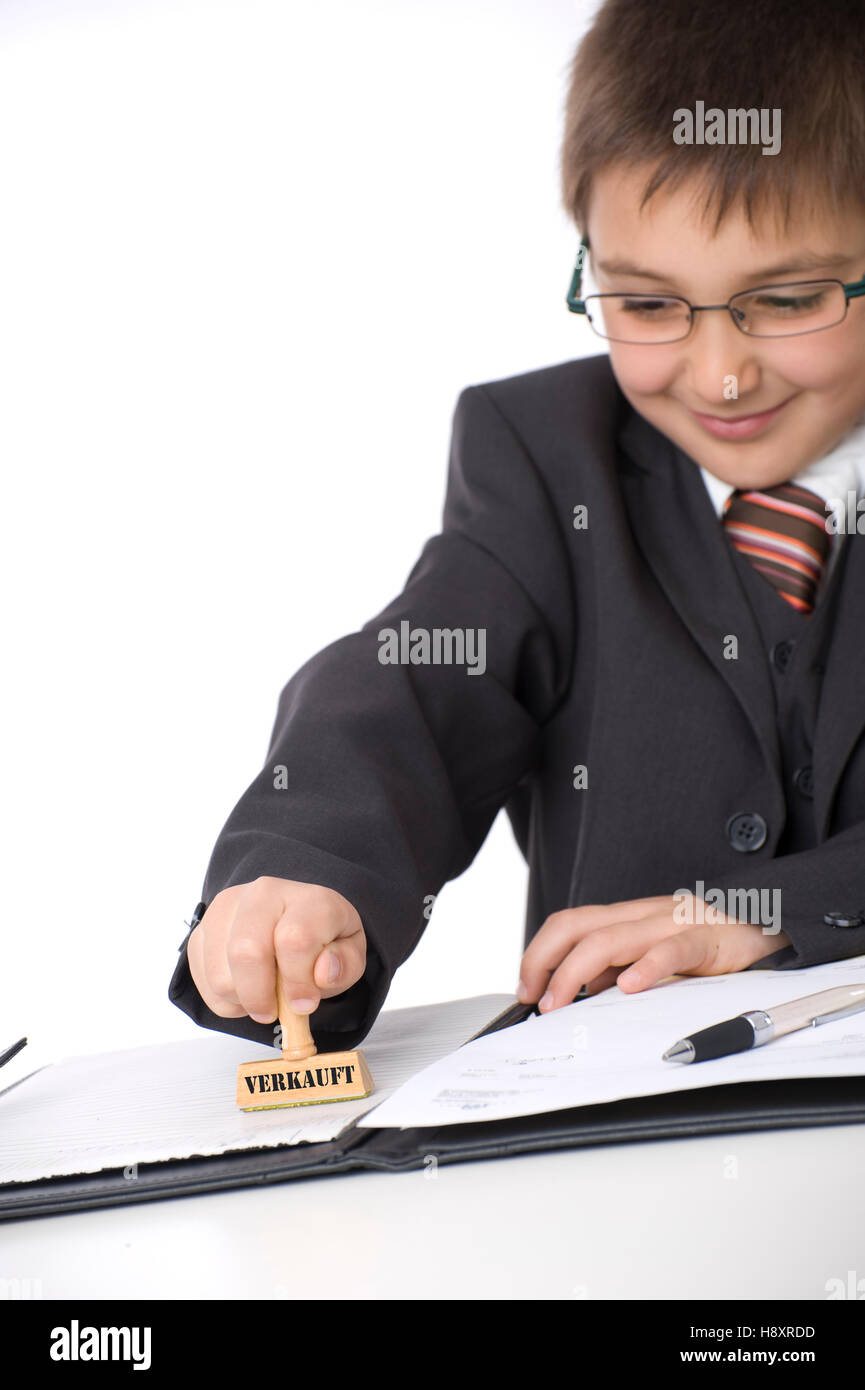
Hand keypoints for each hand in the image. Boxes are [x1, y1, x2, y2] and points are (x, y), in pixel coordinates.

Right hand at [186, 876, 366, 1021]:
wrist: (291, 920)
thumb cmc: (321, 939)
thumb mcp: (349, 952)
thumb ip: (344, 964)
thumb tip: (322, 973)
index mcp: (307, 898)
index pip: (294, 940)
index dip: (298, 982)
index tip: (305, 1003)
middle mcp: (263, 894)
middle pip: (246, 951)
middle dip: (261, 995)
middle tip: (274, 1011)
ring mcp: (225, 910)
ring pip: (220, 974)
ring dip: (243, 1000)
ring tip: (263, 995)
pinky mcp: (202, 932)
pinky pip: (204, 982)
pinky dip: (225, 1000)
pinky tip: (245, 989)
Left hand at [516, 895, 790, 1009]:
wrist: (761, 922)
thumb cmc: (701, 940)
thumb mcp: (648, 953)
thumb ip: (615, 970)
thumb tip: (574, 995)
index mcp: (623, 918)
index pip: (567, 925)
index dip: (538, 954)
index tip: (528, 990)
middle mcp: (639, 915)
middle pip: (575, 926)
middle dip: (544, 961)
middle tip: (536, 1000)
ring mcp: (668, 924)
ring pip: (610, 938)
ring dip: (576, 973)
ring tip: (563, 1002)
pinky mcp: (703, 939)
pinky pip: (671, 949)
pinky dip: (647, 968)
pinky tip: (630, 988)